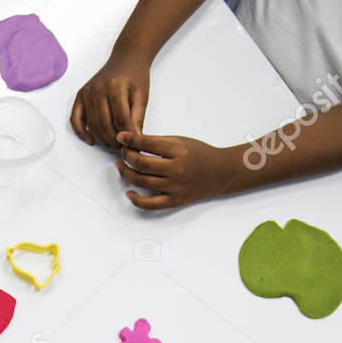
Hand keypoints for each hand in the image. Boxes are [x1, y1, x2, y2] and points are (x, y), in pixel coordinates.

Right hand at [71, 50, 150, 148]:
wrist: (126, 58)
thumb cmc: (135, 76)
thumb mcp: (142, 96)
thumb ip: (137, 118)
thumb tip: (134, 139)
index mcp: (115, 87)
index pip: (120, 119)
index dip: (127, 135)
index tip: (133, 144)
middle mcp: (98, 89)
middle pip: (104, 125)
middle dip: (114, 141)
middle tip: (123, 148)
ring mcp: (87, 93)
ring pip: (92, 125)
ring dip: (102, 140)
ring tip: (113, 144)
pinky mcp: (80, 96)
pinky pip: (75, 119)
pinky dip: (81, 132)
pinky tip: (91, 140)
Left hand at [115, 130, 237, 209]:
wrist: (221, 172)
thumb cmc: (200, 155)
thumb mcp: (181, 141)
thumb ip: (158, 142)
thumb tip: (133, 142)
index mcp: (179, 150)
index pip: (147, 144)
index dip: (130, 140)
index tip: (121, 137)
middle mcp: (177, 169)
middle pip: (141, 164)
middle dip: (127, 156)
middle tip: (123, 152)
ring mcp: (175, 187)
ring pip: (142, 182)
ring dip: (126, 174)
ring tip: (121, 167)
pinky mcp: (175, 201)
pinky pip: (150, 205)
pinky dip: (136, 200)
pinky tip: (129, 193)